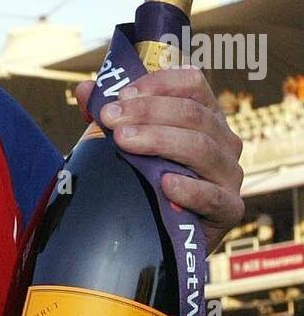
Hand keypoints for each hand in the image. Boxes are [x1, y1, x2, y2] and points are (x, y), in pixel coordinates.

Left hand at [74, 65, 244, 253]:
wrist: (160, 233)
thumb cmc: (146, 179)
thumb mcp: (128, 142)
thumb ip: (108, 115)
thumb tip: (85, 90)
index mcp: (205, 115)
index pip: (193, 83)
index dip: (158, 83)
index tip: (121, 94)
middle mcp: (223, 141)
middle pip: (193, 114)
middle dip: (147, 112)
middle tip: (110, 118)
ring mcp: (229, 175)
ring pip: (201, 148)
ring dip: (160, 140)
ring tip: (124, 141)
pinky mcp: (229, 210)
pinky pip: (213, 197)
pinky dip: (189, 189)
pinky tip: (164, 183)